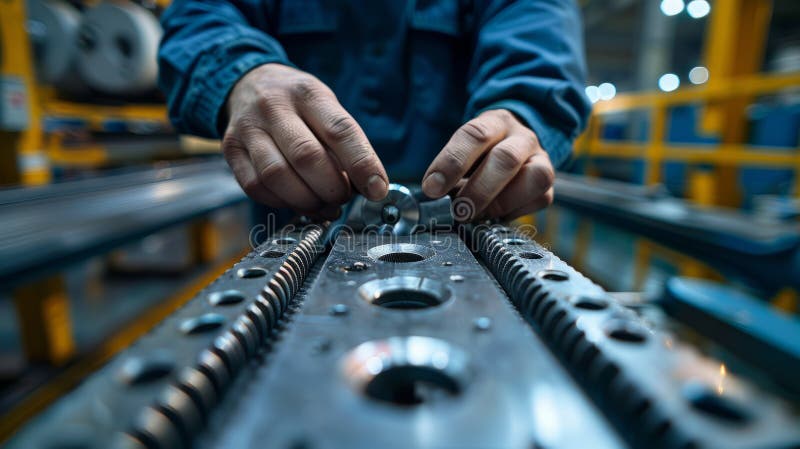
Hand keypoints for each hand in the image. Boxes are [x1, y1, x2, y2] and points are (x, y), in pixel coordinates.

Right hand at [222, 63, 388, 217]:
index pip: (340, 131)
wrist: (247, 83)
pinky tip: (296, 200)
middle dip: (332, 188)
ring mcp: (248, 128)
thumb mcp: (326, 106)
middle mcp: (274, 107)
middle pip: (306, 157)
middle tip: (343, 198)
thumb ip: (346, 143)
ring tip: (323, 205)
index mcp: (308, 93)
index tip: (378, 189)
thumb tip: (368, 186)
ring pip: (277, 176)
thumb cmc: (297, 103)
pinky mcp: (231, 149)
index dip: (362, 164)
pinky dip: (281, 202)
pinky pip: (255, 186)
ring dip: (307, 201)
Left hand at [421, 109, 554, 220]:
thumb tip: (434, 192)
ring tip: (476, 215)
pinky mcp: (549, 185)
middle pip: (507, 159)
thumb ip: (450, 169)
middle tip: (458, 210)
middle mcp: (522, 137)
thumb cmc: (480, 154)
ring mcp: (541, 159)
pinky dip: (514, 211)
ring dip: (501, 202)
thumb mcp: (463, 151)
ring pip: (535, 177)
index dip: (452, 163)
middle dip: (477, 190)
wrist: (512, 149)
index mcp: (495, 122)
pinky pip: (541, 199)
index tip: (432, 187)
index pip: (475, 135)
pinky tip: (495, 214)